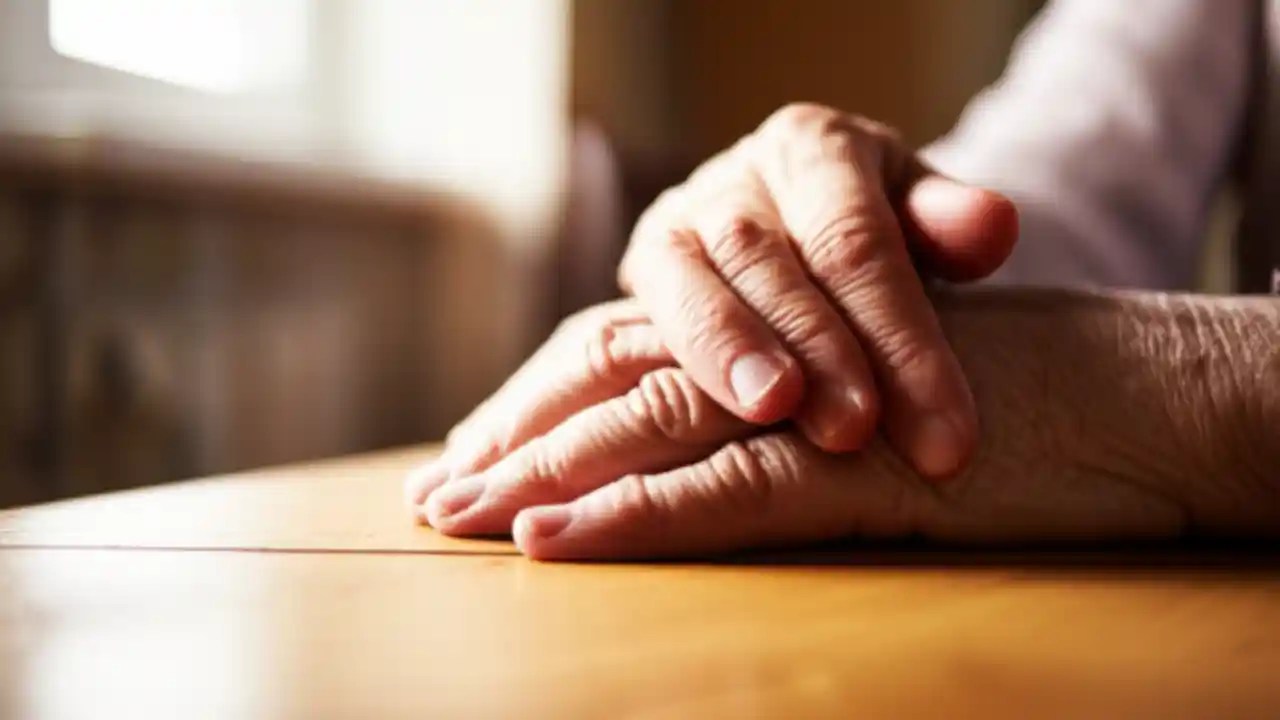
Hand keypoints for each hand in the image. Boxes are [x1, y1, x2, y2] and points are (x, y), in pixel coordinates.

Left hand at [412, 363, 1186, 560]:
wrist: (1136, 396)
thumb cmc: (1008, 409)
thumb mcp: (874, 400)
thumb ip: (794, 412)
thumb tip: (720, 444)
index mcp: (772, 336)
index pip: (625, 355)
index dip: (539, 403)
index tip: (469, 454)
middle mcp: (777, 358)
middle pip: (613, 383)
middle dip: (516, 442)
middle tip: (435, 500)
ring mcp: (814, 410)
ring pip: (649, 430)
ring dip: (546, 476)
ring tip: (462, 518)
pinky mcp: (860, 469)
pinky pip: (728, 490)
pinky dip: (636, 515)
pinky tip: (561, 540)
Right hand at [617, 103, 1016, 477]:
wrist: (786, 224)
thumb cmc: (870, 234)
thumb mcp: (921, 214)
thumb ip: (950, 224)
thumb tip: (992, 229)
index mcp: (814, 147)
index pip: (858, 241)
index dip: (901, 338)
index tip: (947, 437)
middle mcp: (733, 179)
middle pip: (769, 258)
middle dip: (815, 348)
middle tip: (854, 431)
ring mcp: (672, 224)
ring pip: (684, 280)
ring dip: (726, 352)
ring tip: (770, 413)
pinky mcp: (634, 277)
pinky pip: (631, 319)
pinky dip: (670, 370)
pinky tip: (692, 433)